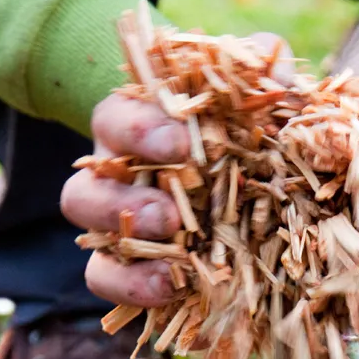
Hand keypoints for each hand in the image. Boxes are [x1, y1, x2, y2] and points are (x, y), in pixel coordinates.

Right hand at [61, 32, 291, 308]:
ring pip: (91, 243)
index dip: (137, 131)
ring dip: (126, 257)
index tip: (180, 144)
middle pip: (84, 191)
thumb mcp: (254, 91)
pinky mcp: (132, 270)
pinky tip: (172, 290)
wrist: (250, 176)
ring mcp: (119, 229)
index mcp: (136, 126)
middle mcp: (116, 179)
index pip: (113, 119)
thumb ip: (262, 69)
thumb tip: (275, 68)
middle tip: (169, 216)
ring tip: (171, 264)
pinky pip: (111, 282)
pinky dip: (135, 290)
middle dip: (121, 205)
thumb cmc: (241, 123)